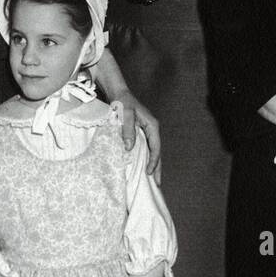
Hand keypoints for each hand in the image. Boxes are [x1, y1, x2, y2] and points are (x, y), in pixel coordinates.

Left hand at [92, 51, 160, 178]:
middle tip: (157, 184)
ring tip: (151, 180)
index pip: (156, 147)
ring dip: (152, 165)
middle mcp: (151, 129)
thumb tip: (129, 148)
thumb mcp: (125, 115)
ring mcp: (146, 131)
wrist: (118, 92)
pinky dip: (144, 158)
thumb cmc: (122, 102)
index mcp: (152, 125)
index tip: (149, 173)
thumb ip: (128, 130)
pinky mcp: (139, 132)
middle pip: (156, 152)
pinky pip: (144, 148)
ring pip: (151, 151)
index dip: (154, 161)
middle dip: (157, 168)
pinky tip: (141, 167)